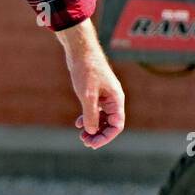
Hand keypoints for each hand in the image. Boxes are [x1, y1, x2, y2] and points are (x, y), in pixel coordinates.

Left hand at [56, 20, 125, 147]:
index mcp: (116, 99)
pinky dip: (88, 118)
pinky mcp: (95, 92)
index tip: (93, 144)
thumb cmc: (86, 70)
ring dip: (93, 128)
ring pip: (102, 118)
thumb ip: (90, 113)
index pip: (117, 124)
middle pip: (110, 123)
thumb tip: (91, 131)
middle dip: (98, 134)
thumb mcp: (87, 94)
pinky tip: (78, 124)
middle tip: (85, 141)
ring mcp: (104, 96)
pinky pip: (95, 110)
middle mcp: (112, 99)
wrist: (80, 51)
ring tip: (81, 136)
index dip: (106, 136)